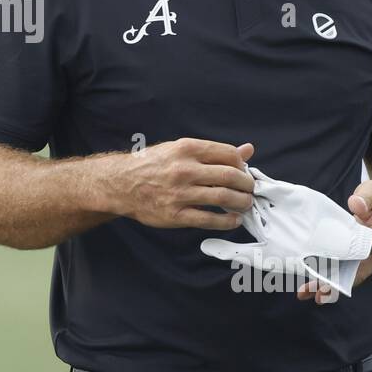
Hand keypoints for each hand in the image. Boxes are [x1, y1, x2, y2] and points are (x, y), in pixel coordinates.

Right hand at [118, 138, 254, 229]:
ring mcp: (180, 193)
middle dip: (247, 184)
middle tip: (250, 189)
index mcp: (186, 149)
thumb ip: (214, 151)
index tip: (243, 171)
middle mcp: (184, 169)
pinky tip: (233, 220)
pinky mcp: (175, 214)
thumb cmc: (152, 165)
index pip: (229, 154)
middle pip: (230, 176)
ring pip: (224, 198)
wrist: (121, 184)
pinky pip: (209, 219)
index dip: (242, 165)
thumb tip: (248, 150)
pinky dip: (227, 221)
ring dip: (242, 202)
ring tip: (245, 204)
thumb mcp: (180, 150)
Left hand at [297, 178, 371, 304]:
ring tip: (307, 294)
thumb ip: (368, 195)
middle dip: (339, 281)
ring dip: (328, 286)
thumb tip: (355, 205)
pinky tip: (308, 289)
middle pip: (360, 270)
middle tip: (320, 291)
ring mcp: (367, 259)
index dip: (363, 247)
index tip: (345, 249)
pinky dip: (326, 281)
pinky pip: (342, 273)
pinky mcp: (356, 260)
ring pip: (348, 276)